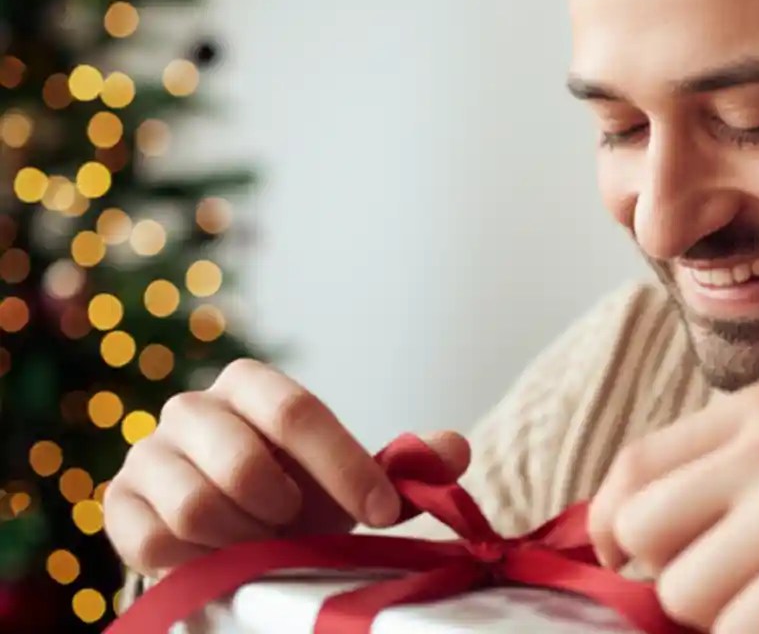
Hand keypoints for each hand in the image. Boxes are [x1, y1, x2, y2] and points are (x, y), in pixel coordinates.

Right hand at [104, 359, 470, 577]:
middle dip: (283, 507)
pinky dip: (198, 560)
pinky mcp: (116, 505)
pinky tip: (219, 555)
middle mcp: (190, 408)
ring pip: (196, 507)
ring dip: (241, 537)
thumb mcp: (348, 478)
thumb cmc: (295, 494)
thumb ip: (404, 464)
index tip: (382, 511)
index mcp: (251, 385)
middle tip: (296, 522)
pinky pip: (156, 543)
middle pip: (241, 460)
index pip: (298, 412)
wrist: (226, 531)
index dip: (345, 465)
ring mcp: (145, 454)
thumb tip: (454, 451)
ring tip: (257, 537)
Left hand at [589, 382, 758, 633]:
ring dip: (722, 620)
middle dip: (663, 579)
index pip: (635, 466)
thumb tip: (609, 539)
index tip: (621, 564)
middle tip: (725, 595)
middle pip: (641, 527)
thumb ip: (717, 487)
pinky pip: (736, 633)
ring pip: (681, 592)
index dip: (610, 525)